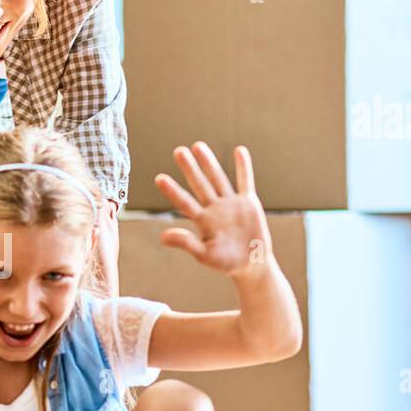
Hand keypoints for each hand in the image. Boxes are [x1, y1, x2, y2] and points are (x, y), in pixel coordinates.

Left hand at [154, 142, 271, 275]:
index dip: (172, 191)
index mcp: (202, 221)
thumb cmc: (226, 262)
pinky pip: (246, 181)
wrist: (251, 265)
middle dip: (190, 168)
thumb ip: (186, 243)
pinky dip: (244, 167)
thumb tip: (162, 237)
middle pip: (199, 185)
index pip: (184, 202)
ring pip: (218, 179)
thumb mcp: (204, 255)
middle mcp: (214, 208)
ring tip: (198, 146)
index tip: (159, 178)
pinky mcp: (248, 203)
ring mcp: (231, 204)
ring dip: (209, 163)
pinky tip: (239, 150)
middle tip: (178, 151)